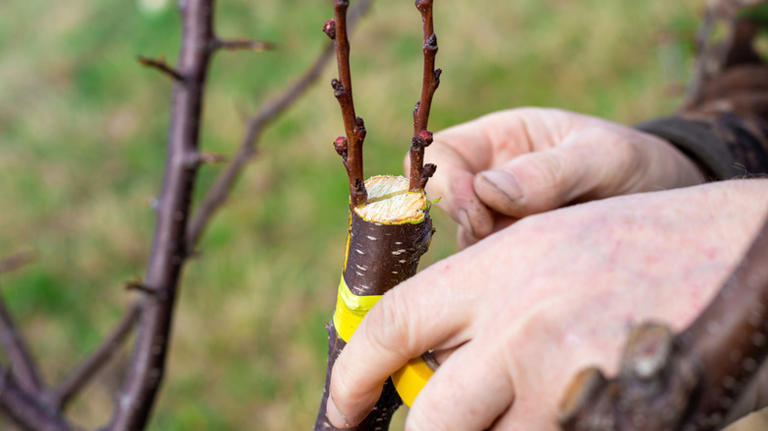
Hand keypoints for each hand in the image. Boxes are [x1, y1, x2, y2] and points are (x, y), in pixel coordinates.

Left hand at [326, 180, 767, 429]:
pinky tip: (576, 408)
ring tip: (528, 400)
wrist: (745, 253)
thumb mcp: (549, 248)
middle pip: (432, 414)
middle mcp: (525, 321)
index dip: (355, 375)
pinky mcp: (611, 420)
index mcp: (500, 266)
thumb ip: (484, 303)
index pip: (395, 325)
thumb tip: (428, 368)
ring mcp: (569, 377)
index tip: (341, 407)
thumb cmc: (642, 251)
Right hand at [410, 108, 705, 247]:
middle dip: (474, 228)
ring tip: (554, 255)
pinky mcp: (511, 257)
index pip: (443, 154)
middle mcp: (489, 179)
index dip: (447, 185)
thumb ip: (551, 172)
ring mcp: (498, 221)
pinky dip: (512, 277)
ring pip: (468, 244)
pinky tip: (551, 273)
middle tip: (518, 244)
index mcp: (501, 139)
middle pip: (446, 205)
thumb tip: (487, 190)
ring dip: (498, 256)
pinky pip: (492, 271)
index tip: (478, 217)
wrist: (669, 204)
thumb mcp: (605, 158)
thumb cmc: (637, 165)